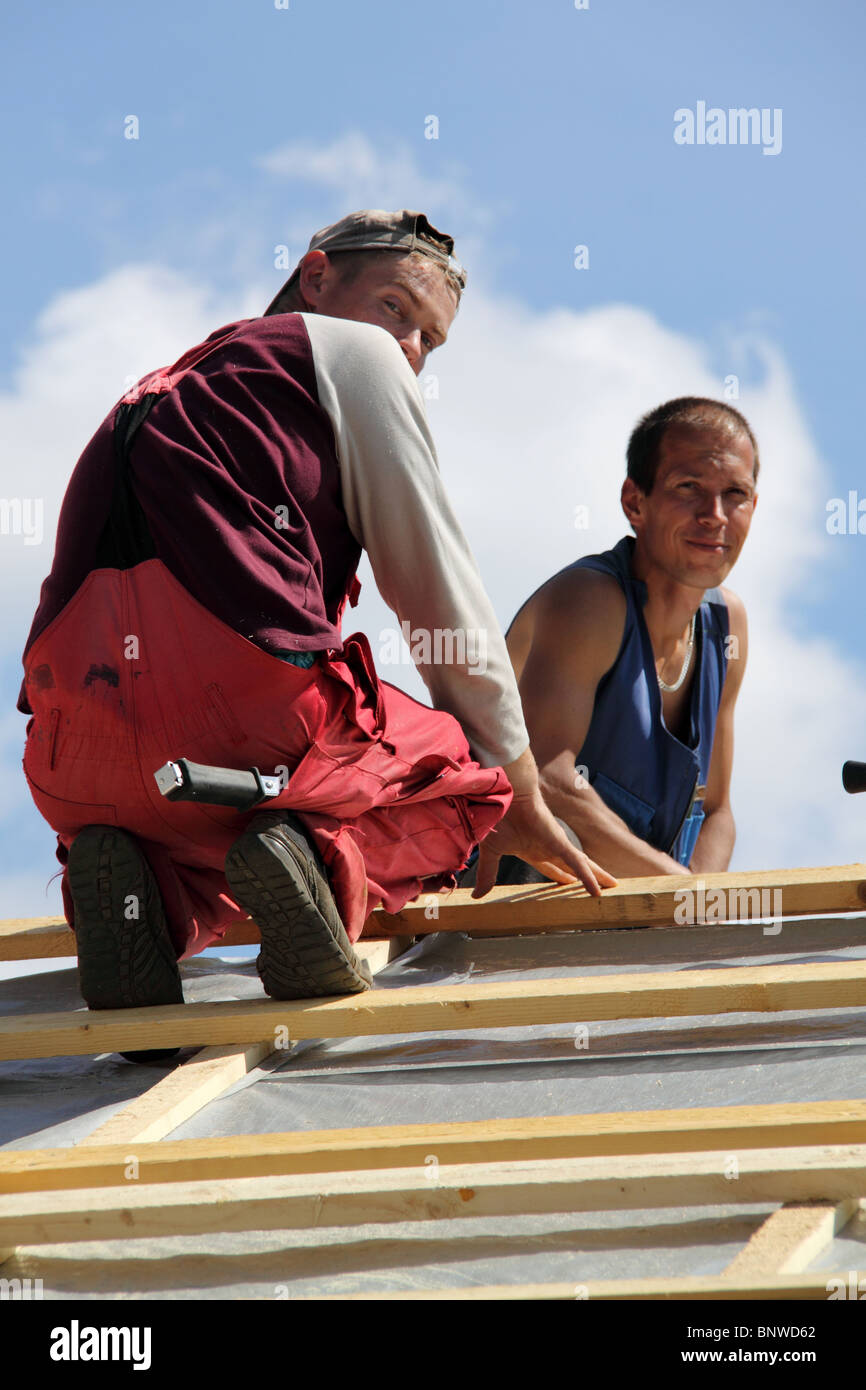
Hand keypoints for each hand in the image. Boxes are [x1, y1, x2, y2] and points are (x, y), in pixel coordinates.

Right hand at [472, 789, 617, 898]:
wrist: (501, 795)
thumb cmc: (496, 817)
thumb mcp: (492, 853)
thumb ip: (487, 874)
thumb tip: (476, 895)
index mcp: (532, 848)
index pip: (551, 867)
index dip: (561, 877)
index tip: (568, 887)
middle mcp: (548, 846)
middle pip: (572, 866)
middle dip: (585, 877)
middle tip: (599, 890)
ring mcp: (556, 844)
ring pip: (581, 865)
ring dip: (596, 876)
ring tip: (613, 887)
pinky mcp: (559, 842)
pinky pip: (577, 863)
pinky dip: (588, 877)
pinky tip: (597, 891)